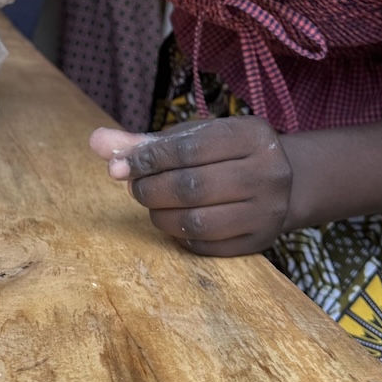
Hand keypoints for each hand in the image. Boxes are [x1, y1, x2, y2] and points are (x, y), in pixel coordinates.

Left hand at [89, 118, 293, 256]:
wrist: (284, 183)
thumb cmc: (226, 153)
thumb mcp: (195, 137)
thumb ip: (146, 141)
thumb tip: (97, 141)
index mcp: (254, 134)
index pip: (189, 148)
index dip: (148, 159)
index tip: (118, 166)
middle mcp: (269, 172)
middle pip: (192, 186)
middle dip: (150, 189)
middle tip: (133, 187)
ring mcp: (269, 211)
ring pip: (197, 221)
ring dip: (160, 215)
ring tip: (151, 204)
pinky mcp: (261, 242)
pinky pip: (207, 246)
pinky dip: (180, 236)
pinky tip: (174, 221)